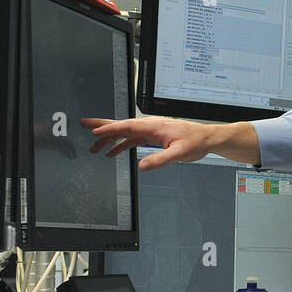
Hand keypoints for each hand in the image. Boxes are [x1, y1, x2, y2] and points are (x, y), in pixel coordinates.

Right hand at [81, 117, 259, 170]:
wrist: (207, 138)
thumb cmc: (196, 141)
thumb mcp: (179, 153)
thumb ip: (160, 159)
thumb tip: (142, 166)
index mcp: (153, 126)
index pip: (127, 126)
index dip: (109, 128)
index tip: (94, 131)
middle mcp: (149, 126)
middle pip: (121, 125)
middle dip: (102, 127)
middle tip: (84, 125)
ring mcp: (150, 131)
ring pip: (125, 133)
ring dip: (109, 140)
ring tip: (94, 148)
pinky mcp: (153, 137)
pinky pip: (132, 140)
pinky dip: (120, 145)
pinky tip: (113, 152)